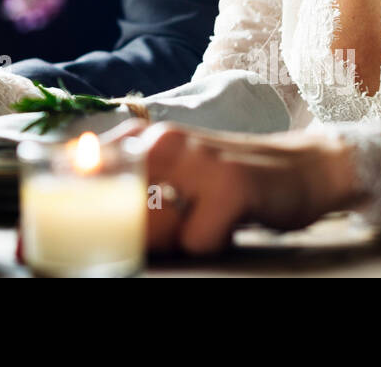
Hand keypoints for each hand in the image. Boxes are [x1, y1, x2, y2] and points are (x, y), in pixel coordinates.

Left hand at [102, 119, 363, 255]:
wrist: (302, 168)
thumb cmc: (227, 178)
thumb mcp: (173, 171)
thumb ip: (129, 182)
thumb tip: (79, 210)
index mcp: (146, 136)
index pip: (88, 172)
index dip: (85, 205)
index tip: (88, 222)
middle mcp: (167, 140)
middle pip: (117, 206)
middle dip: (132, 231)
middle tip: (173, 225)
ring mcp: (198, 161)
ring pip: (153, 225)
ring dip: (174, 239)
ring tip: (200, 221)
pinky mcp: (230, 187)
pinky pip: (196, 241)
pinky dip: (209, 244)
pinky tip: (229, 224)